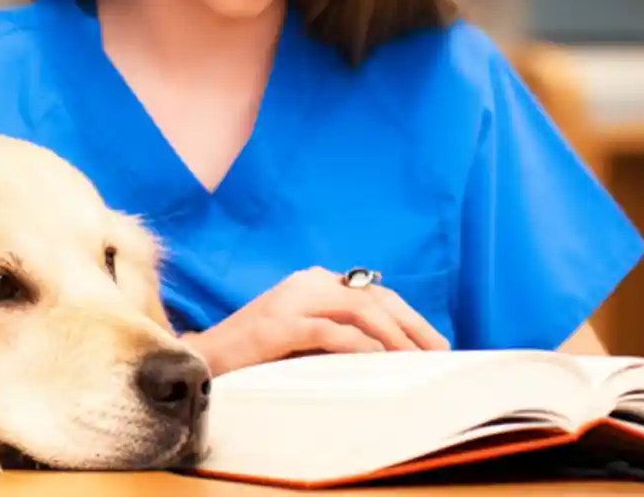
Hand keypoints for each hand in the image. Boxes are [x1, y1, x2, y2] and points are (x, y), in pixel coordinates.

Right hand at [181, 267, 449, 374]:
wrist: (203, 362)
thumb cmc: (254, 355)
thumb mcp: (302, 337)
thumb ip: (336, 332)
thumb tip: (391, 352)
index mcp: (311, 282)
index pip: (372, 292)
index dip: (408, 316)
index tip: (435, 343)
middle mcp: (304, 283)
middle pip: (373, 297)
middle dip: (412, 325)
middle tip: (440, 352)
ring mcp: (290, 301)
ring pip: (358, 309)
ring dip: (394, 336)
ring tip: (417, 360)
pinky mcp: (277, 326)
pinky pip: (330, 332)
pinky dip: (360, 346)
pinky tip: (379, 361)